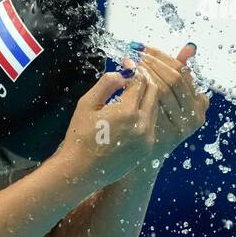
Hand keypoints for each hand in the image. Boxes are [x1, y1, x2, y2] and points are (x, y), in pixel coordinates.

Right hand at [55, 66, 159, 186]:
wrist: (81, 171)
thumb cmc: (80, 137)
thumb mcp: (86, 104)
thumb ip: (106, 84)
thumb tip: (122, 74)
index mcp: (127, 112)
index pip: (140, 81)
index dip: (134, 70)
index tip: (127, 65)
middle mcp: (143, 125)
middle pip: (153, 92)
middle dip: (144, 80)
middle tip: (133, 75)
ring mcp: (147, 138)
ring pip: (155, 108)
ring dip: (147, 96)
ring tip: (132, 93)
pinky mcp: (147, 149)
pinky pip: (152, 124)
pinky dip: (145, 113)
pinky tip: (132, 113)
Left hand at [128, 44, 209, 160]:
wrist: (141, 159)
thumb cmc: (153, 123)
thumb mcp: (169, 98)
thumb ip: (178, 74)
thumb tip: (190, 46)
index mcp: (198, 105)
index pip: (182, 71)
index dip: (162, 57)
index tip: (144, 48)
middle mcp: (194, 117)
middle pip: (174, 79)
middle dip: (152, 63)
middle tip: (134, 53)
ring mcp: (181, 128)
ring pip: (163, 89)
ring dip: (144, 73)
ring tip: (129, 64)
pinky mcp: (165, 135)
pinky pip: (151, 105)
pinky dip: (139, 91)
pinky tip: (126, 82)